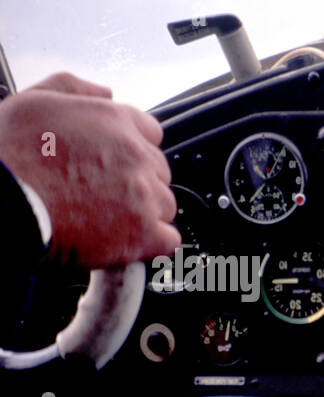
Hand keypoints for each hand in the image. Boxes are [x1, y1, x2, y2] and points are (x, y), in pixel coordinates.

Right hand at [0, 72, 179, 268]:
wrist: (3, 202)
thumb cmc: (10, 155)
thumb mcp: (33, 102)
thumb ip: (73, 88)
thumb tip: (106, 92)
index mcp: (115, 121)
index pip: (151, 133)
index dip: (133, 149)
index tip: (116, 163)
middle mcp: (135, 155)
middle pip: (159, 170)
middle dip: (137, 181)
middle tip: (103, 191)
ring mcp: (143, 195)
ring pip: (165, 204)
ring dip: (144, 212)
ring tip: (107, 216)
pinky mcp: (142, 233)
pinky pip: (167, 239)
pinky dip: (150, 242)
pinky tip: (125, 239)